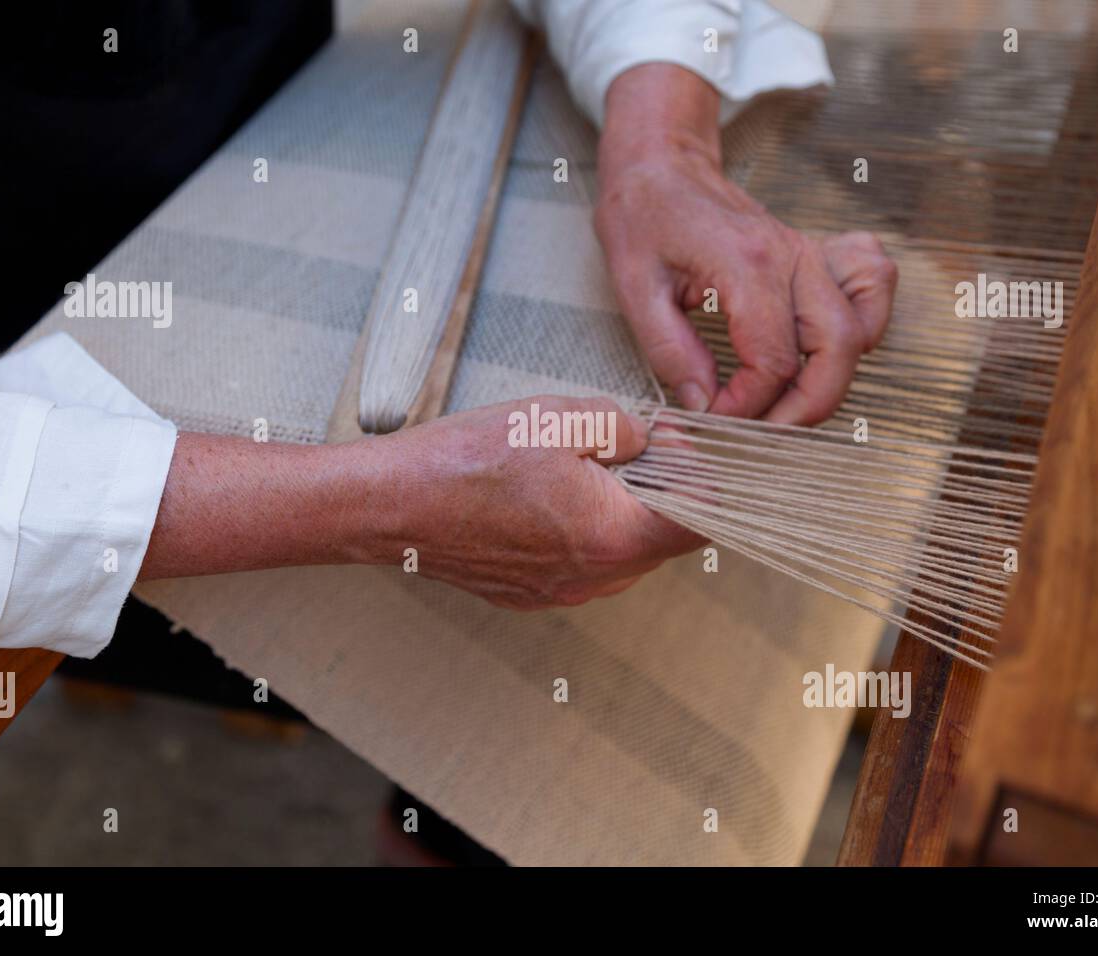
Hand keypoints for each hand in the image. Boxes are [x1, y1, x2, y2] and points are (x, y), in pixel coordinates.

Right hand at [141, 398, 701, 608]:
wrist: (388, 507)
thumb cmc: (466, 462)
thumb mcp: (562, 417)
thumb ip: (629, 430)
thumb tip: (655, 444)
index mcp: (615, 538)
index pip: (701, 523)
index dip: (709, 481)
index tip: (695, 451)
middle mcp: (595, 579)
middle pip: (662, 538)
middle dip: (661, 490)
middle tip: (634, 442)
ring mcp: (561, 592)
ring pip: (622, 550)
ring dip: (620, 509)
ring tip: (582, 463)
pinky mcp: (531, 594)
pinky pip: (582, 562)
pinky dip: (583, 528)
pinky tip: (548, 492)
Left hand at [595, 64, 897, 424]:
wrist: (660, 166)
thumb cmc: (644, 217)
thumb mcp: (634, 289)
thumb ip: (670, 353)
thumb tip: (701, 405)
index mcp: (747, 265)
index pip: (773, 361)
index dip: (749, 407)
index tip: (713, 417)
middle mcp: (793, 257)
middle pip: (836, 350)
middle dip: (805, 409)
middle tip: (761, 433)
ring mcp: (813, 253)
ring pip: (864, 325)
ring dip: (836, 376)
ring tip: (789, 399)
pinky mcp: (819, 253)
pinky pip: (873, 284)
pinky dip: (865, 322)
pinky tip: (826, 343)